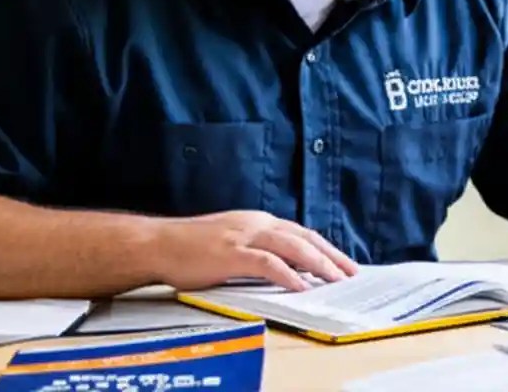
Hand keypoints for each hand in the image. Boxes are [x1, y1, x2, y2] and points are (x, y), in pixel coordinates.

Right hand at [151, 210, 358, 291]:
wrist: (157, 244)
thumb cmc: (190, 248)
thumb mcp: (232, 243)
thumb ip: (257, 251)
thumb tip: (285, 270)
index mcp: (258, 222)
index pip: (301, 233)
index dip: (325, 248)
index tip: (343, 263)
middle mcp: (256, 224)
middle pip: (304, 237)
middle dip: (331, 256)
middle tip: (350, 273)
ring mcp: (244, 236)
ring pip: (292, 246)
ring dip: (318, 264)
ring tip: (335, 280)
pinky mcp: (231, 253)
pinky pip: (267, 263)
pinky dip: (287, 274)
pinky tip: (301, 285)